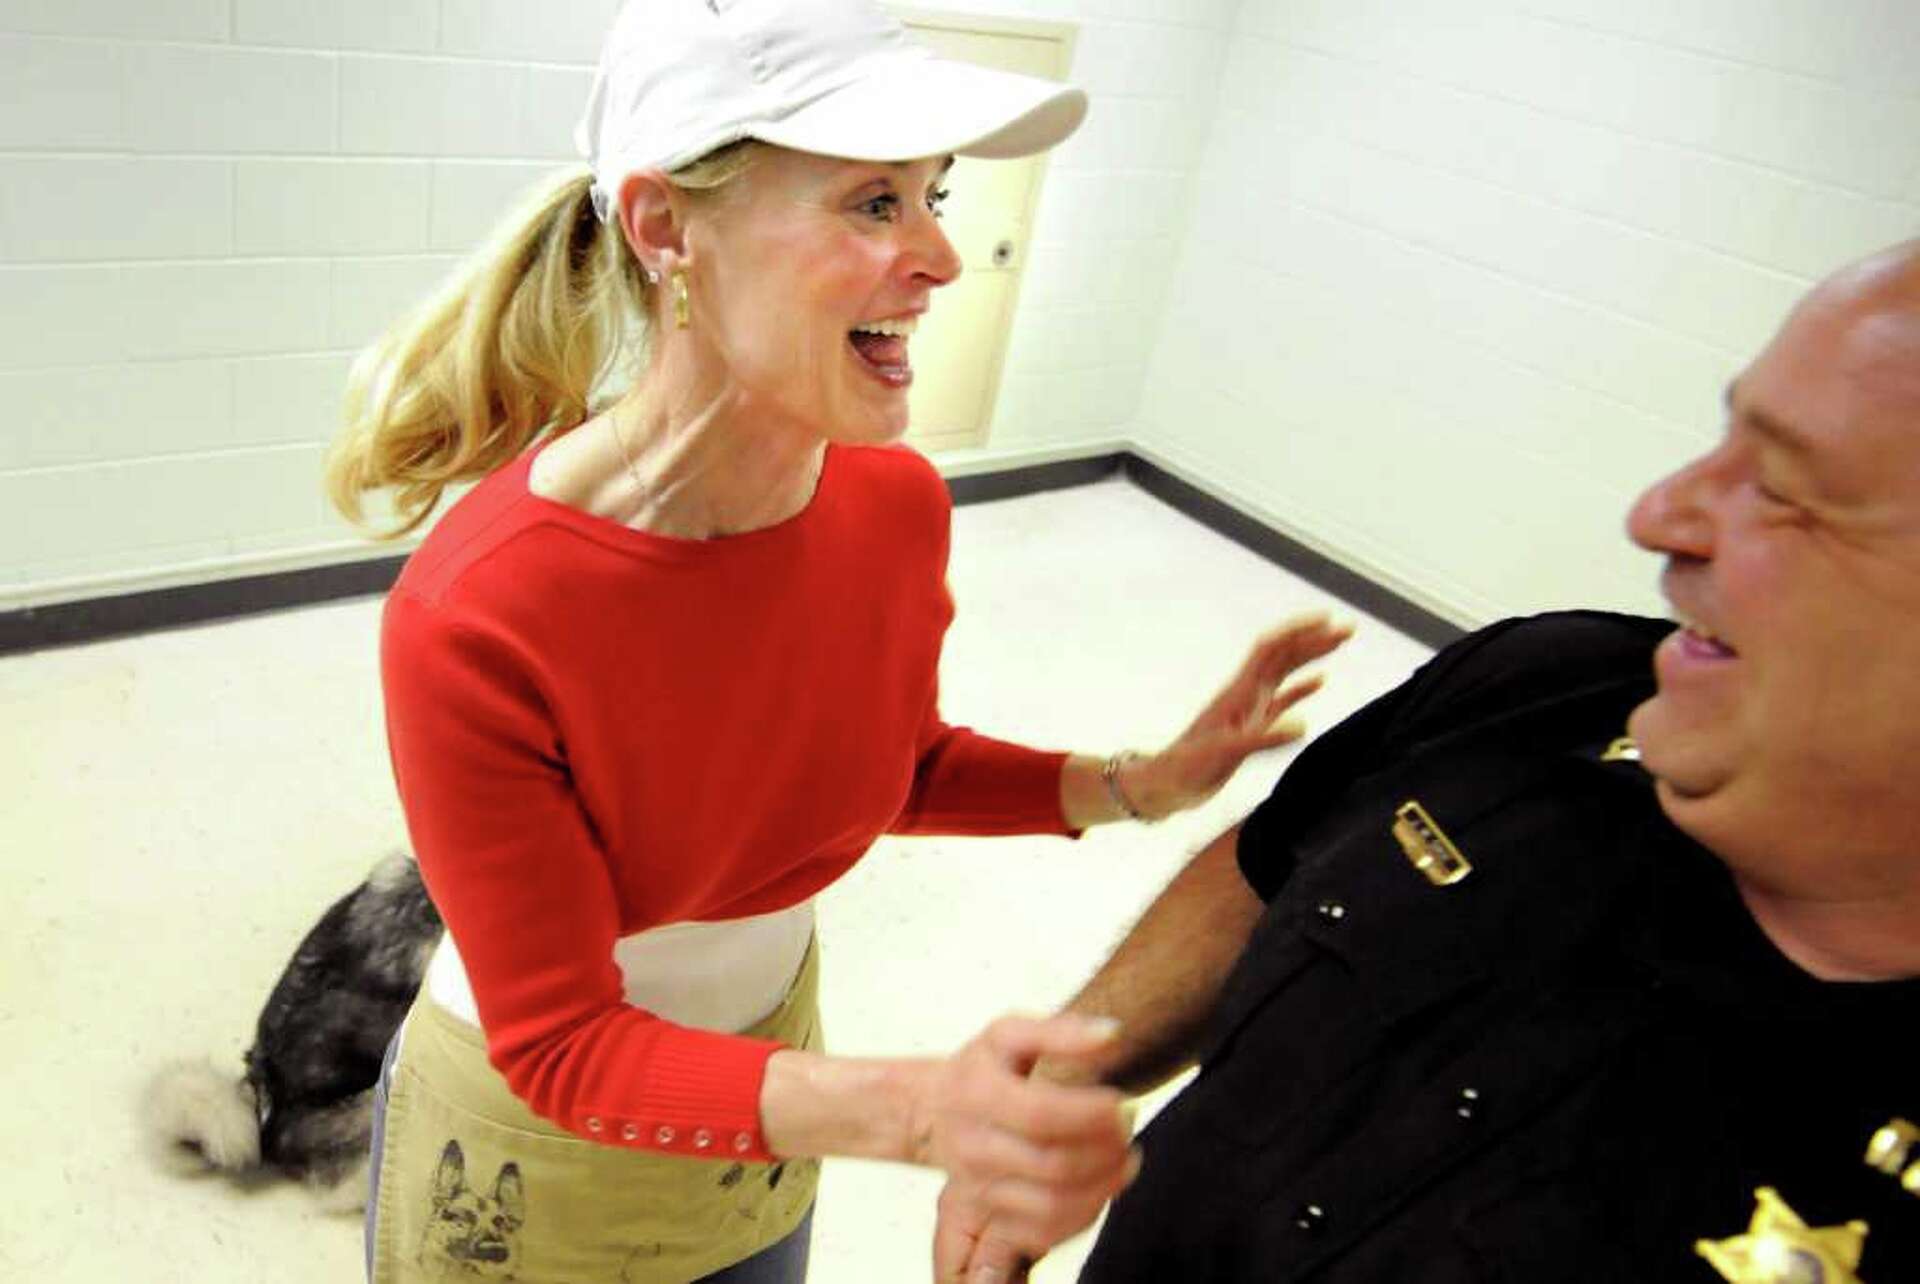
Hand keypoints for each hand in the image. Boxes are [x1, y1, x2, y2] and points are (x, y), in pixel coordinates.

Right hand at [911, 1015, 1137, 1276]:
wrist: (934, 1111)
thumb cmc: (984, 1068)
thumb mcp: (1009, 1034)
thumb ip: (1061, 1030)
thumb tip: (1113, 1034)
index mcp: (976, 1095)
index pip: (1042, 1114)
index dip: (1093, 1113)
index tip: (1122, 1101)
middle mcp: (973, 1147)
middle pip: (1053, 1165)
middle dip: (1106, 1150)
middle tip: (1129, 1126)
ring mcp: (980, 1188)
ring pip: (1053, 1206)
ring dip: (1104, 1185)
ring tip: (1126, 1156)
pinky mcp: (993, 1216)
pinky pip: (1046, 1232)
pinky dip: (1087, 1213)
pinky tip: (1104, 1184)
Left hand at [1125, 612, 1351, 818]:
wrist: (1165, 786)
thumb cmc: (1187, 769)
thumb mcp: (1224, 754)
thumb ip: (1262, 740)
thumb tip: (1304, 725)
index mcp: (1239, 692)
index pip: (1271, 649)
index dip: (1298, 631)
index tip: (1327, 619)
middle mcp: (1246, 695)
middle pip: (1283, 655)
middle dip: (1315, 638)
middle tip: (1349, 628)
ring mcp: (1250, 710)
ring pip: (1285, 673)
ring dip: (1312, 656)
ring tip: (1340, 642)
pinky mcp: (1252, 728)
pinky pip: (1282, 701)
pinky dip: (1302, 688)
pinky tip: (1320, 682)